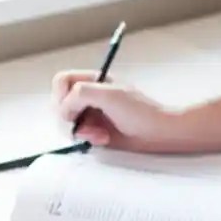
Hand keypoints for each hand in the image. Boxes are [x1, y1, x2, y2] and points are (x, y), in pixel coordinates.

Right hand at [52, 70, 173, 151]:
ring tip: (99, 135)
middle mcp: (89, 96)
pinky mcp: (96, 131)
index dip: (61, 95)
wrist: (160, 133)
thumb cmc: (140, 111)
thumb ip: (81, 94)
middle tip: (84, 125)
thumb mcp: (109, 94)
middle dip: (70, 118)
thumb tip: (64, 110)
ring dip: (81, 131)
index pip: (61, 81)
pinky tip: (103, 140)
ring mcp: (92, 114)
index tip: (72, 109)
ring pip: (67, 122)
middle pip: (60, 104)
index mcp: (92, 80)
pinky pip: (79, 135)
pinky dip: (88, 139)